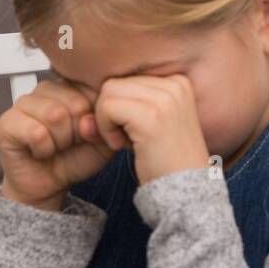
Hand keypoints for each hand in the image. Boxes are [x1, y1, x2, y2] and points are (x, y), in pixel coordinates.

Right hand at [0, 80, 117, 210]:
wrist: (50, 183)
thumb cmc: (76, 157)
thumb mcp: (104, 141)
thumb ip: (105, 126)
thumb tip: (88, 121)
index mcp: (73, 86)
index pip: (95, 90)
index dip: (97, 119)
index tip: (89, 131)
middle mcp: (48, 88)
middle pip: (77, 104)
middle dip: (79, 132)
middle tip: (70, 142)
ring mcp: (24, 102)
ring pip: (56, 115)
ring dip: (61, 141)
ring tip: (55, 145)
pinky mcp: (7, 121)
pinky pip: (36, 133)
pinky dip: (44, 149)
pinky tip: (40, 151)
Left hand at [92, 74, 210, 185]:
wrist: (185, 188)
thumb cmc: (164, 161)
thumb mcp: (146, 126)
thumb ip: (117, 111)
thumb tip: (83, 119)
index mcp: (178, 82)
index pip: (128, 79)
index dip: (121, 107)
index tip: (135, 131)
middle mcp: (175, 84)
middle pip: (115, 83)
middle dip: (110, 112)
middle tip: (127, 139)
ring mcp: (165, 98)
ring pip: (108, 92)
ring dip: (106, 121)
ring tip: (126, 142)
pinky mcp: (151, 115)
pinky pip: (107, 108)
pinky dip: (105, 130)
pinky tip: (122, 147)